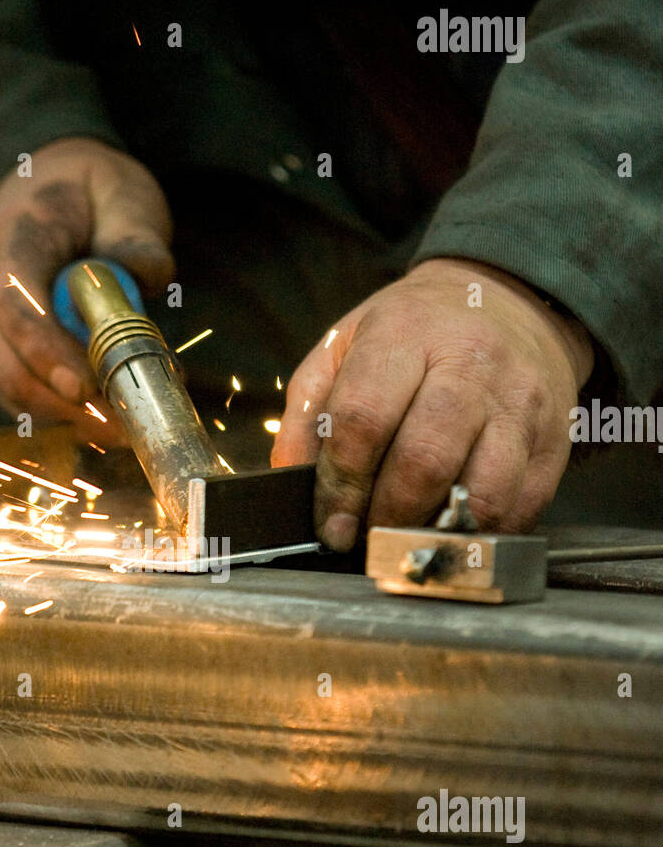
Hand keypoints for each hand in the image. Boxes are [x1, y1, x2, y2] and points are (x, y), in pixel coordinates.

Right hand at [0, 137, 174, 442]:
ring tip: (129, 418)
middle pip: (7, 366)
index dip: (44, 350)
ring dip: (71, 416)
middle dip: (67, 405)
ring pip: (12, 393)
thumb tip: (143, 276)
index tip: (84, 386)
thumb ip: (135, 237)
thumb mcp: (123, 195)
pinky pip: (20, 401)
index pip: (12, 304)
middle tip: (128, 424)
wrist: (39, 192)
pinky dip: (63, 414)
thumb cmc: (86, 197)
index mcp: (13, 241)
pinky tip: (107, 409)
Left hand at [273, 258, 593, 547]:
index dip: (342, 486)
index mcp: (405, 333)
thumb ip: (308, 414)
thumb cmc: (415, 334)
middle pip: (425, 460)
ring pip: (482, 493)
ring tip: (408, 545)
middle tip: (366, 542)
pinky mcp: (554, 439)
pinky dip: (482, 538)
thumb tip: (291, 483)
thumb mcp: (344, 348)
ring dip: (437, 535)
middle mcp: (471, 362)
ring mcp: (521, 402)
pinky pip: (520, 507)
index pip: (365, 420)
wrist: (509, 302)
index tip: (331, 526)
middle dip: (387, 518)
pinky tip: (451, 534)